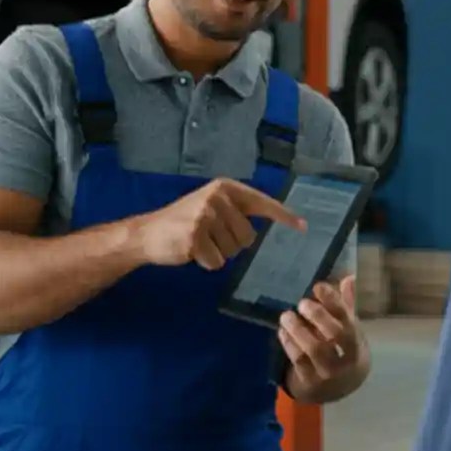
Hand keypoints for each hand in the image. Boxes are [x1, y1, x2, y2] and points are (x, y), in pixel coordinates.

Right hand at [137, 178, 304, 270]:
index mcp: (225, 188)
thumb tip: (272, 220)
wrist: (148, 233)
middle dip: (233, 244)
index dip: (283, 216)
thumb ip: (237, 211)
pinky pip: (217, 262)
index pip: (261, 202)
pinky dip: (206, 262)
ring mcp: (205, 216)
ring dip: (218, 253)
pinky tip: (191, 250)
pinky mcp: (195, 236)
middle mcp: (217, 197)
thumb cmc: (184, 221)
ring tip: (199, 242)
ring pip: (234, 251)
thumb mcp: (212, 207)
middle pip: (248, 236)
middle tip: (210, 237)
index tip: (303, 227)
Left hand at [279, 275, 367, 401]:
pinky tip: (282, 332)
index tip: (318, 286)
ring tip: (286, 316)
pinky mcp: (311, 382)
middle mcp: (347, 358)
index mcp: (357, 340)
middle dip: (317, 315)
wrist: (338, 389)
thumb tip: (348, 277)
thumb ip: (346, 304)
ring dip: (298, 329)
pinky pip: (298, 361)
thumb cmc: (342, 350)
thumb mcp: (348, 330)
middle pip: (334, 334)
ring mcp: (329, 372)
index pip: (348, 318)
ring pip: (314, 349)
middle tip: (302, 303)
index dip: (333, 301)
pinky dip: (289, 344)